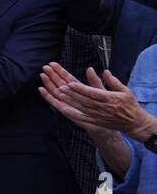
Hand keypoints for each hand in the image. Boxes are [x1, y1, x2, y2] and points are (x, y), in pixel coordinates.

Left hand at [39, 64, 156, 141]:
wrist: (134, 123)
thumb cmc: (129, 105)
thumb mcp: (124, 91)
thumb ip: (113, 81)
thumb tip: (104, 71)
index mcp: (109, 98)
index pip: (92, 92)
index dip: (80, 88)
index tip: (70, 83)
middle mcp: (103, 107)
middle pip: (84, 99)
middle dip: (71, 93)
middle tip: (60, 86)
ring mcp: (98, 115)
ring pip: (81, 108)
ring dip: (69, 101)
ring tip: (59, 94)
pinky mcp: (96, 122)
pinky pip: (82, 118)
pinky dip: (72, 113)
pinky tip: (63, 109)